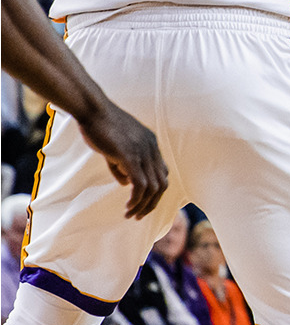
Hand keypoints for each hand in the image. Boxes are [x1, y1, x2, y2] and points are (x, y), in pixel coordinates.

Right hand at [76, 103, 168, 218]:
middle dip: (152, 203)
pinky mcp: (130, 156)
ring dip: (143, 205)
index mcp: (151, 144)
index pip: (162, 173)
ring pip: (153, 187)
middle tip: (139, 215)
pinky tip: (128, 207)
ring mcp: (143, 152)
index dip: (155, 191)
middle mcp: (152, 148)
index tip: (143, 202)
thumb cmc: (98, 125)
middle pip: (162, 183)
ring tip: (131, 215)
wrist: (91, 109)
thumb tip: (127, 184)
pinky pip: (140, 184)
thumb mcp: (115, 146)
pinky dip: (136, 199)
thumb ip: (122, 165)